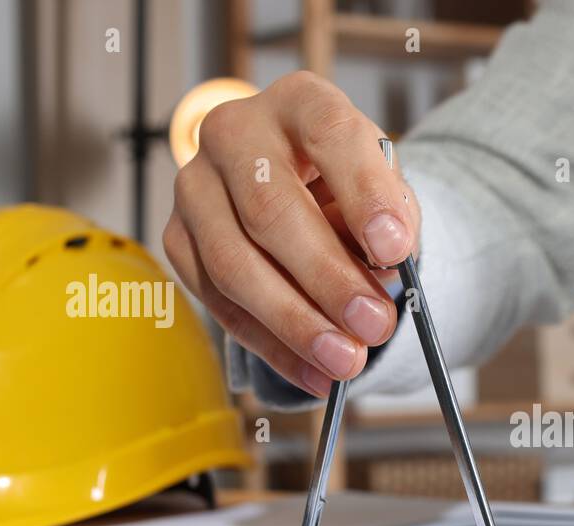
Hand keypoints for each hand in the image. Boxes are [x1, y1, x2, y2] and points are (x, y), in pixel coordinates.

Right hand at [163, 71, 421, 397]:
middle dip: (328, 279)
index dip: (364, 195)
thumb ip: (389, 222)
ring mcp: (195, 185)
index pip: (330, 135)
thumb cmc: (351, 190)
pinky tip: (313, 374)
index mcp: (301, 103)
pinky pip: (219, 302)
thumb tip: (379, 274)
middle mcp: (236, 133)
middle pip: (271, 210)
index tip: (395, 250)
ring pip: (234, 264)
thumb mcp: (386, 192)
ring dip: (295, 323)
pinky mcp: (178, 237)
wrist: (306, 193)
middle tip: (374, 326)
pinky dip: (270, 346)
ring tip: (346, 362)